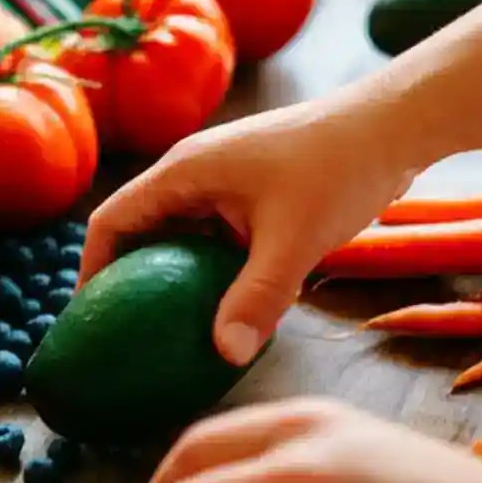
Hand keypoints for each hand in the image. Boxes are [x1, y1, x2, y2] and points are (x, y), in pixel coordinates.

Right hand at [80, 95, 428, 365]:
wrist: (390, 127)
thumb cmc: (338, 168)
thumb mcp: (294, 240)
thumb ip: (258, 297)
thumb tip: (226, 355)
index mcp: (183, 172)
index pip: (112, 221)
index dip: (92, 271)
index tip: (90, 320)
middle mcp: (193, 174)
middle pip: (140, 232)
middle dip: (129, 282)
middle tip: (127, 337)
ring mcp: (223, 183)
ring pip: (181, 238)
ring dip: (174, 280)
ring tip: (169, 333)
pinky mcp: (251, 195)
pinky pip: (215, 239)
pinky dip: (211, 272)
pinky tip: (226, 311)